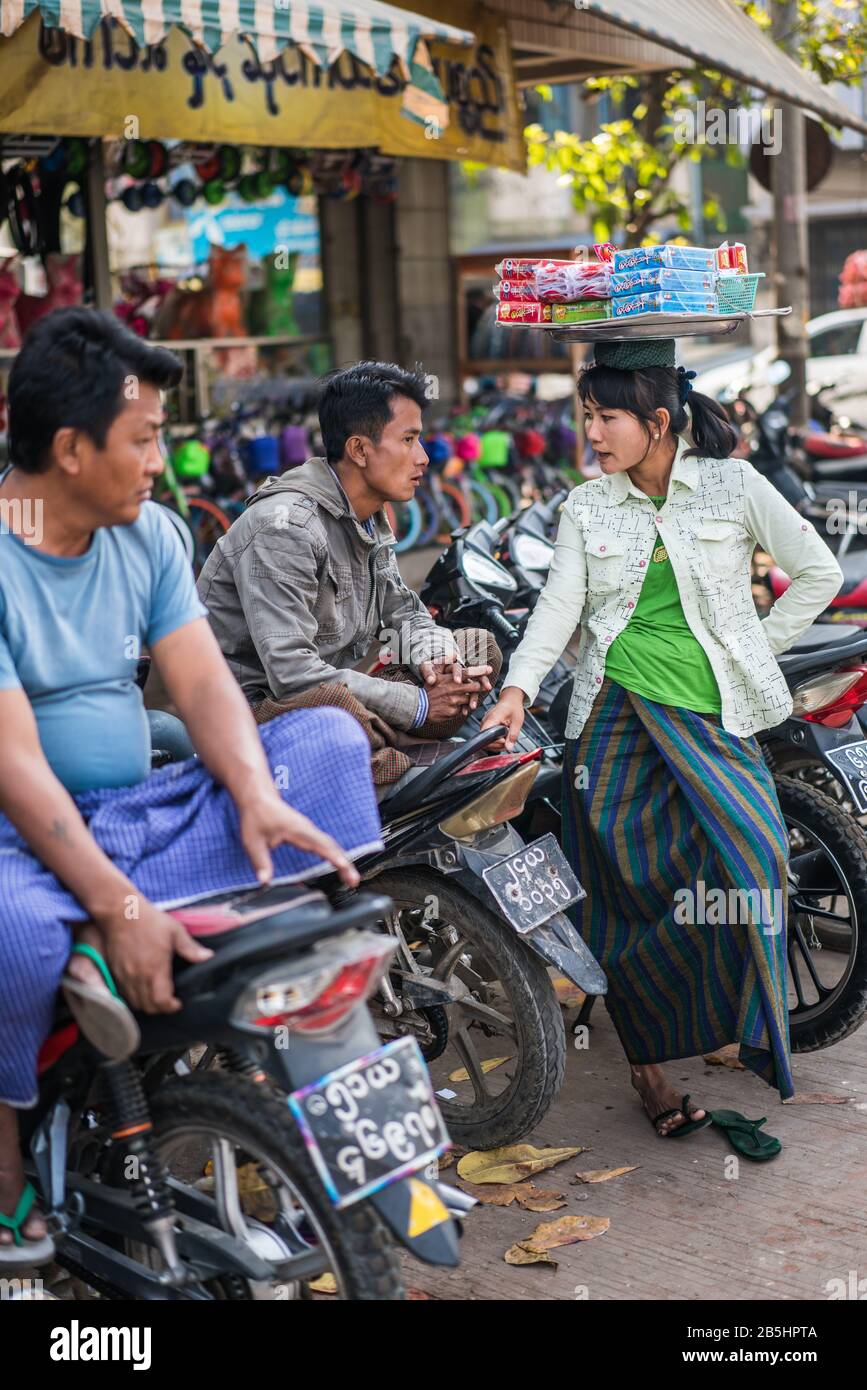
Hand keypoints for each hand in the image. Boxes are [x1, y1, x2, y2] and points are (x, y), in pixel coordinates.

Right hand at [99, 899, 212, 1013]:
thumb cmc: (149, 920)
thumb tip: (208, 957)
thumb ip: (190, 948)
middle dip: (161, 1008)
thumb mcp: (175, 931)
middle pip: (148, 1007)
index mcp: (154, 968)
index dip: (171, 1007)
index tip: (178, 1003)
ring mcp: (125, 976)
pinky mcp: (115, 972)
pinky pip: (124, 994)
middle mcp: (138, 976)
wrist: (121, 912)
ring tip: (157, 996)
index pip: (161, 1001)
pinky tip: (142, 988)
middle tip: (170, 1001)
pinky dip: (134, 997)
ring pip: (135, 1003)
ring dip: (147, 1004)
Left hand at [238, 791, 360, 888]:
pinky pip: (325, 845)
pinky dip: (335, 856)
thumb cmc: (256, 817)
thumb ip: (260, 862)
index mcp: (297, 830)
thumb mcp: (252, 841)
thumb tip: (265, 882)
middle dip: (344, 863)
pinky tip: (339, 867)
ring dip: (342, 861)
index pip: (319, 844)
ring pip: (331, 846)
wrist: (259, 798)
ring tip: (351, 880)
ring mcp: (309, 831)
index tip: (344, 865)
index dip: (332, 855)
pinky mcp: (308, 834)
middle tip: (354, 882)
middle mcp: (307, 830)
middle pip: (331, 847)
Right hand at [423, 666, 486, 722]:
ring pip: (470, 699)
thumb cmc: (429, 689)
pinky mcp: (453, 711)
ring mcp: (453, 701)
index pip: (468, 673)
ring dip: (470, 699)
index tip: (490, 669)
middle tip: (484, 686)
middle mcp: (453, 689)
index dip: (480, 671)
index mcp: (450, 679)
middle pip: (474, 686)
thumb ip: (445, 662)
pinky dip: (462, 708)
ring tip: (464, 698)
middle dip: (480, 686)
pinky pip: (463, 709)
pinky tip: (456, 706)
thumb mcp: (434, 673)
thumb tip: (454, 653)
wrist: (419, 707)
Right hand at [480, 688, 525, 751]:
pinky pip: (489, 738)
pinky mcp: (486, 726)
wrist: (510, 699)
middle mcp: (485, 722)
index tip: (505, 740)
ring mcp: (484, 725)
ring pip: (487, 741)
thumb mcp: (517, 722)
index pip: (486, 738)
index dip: (496, 743)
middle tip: (508, 740)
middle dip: (498, 744)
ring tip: (507, 736)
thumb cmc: (513, 706)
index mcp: (492, 719)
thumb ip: (512, 736)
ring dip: (498, 743)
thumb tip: (509, 748)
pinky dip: (496, 740)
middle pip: (486, 742)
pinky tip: (503, 735)